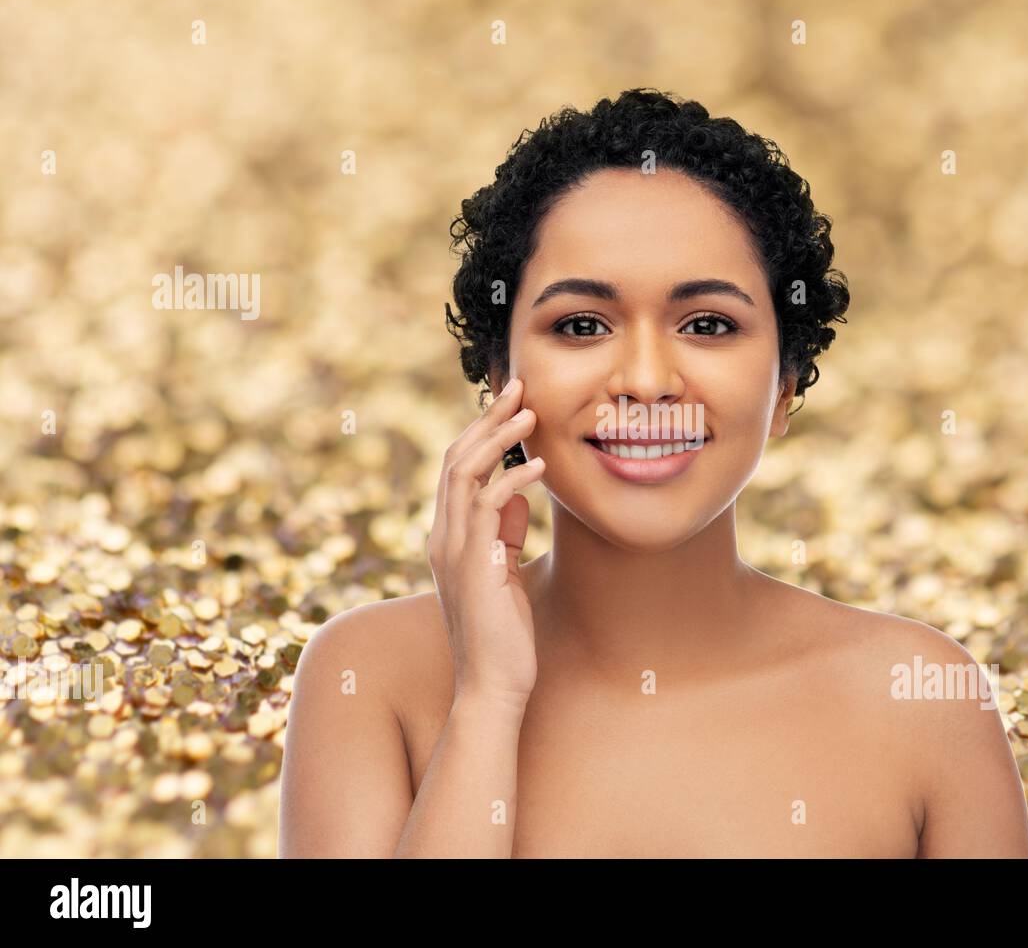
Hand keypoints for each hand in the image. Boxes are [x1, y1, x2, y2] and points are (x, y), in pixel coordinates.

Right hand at [427, 377, 544, 710]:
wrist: (493, 687)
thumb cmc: (503, 636)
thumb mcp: (503, 574)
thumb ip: (502, 537)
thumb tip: (514, 501)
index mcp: (447, 538)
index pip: (457, 469)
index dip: (481, 431)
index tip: (510, 404)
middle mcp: (442, 538)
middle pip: (456, 458)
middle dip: (487, 418)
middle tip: (518, 386)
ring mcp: (452, 551)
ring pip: (465, 473)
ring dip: (498, 437)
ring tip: (530, 411)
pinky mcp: (473, 565)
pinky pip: (487, 506)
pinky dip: (513, 480)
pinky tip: (540, 467)